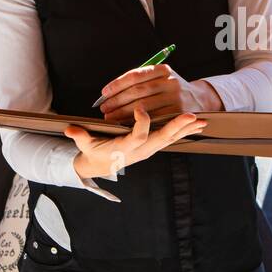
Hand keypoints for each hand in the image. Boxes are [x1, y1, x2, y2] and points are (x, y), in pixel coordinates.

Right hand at [66, 104, 207, 178]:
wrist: (102, 165)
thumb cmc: (95, 152)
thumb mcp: (86, 145)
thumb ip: (80, 137)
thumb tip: (69, 129)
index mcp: (125, 149)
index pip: (138, 136)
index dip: (141, 122)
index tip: (140, 106)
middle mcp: (141, 150)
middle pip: (162, 139)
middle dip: (177, 127)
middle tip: (191, 116)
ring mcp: (149, 149)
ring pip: (170, 138)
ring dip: (186, 129)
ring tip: (202, 120)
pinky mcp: (153, 146)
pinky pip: (171, 138)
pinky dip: (184, 131)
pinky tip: (197, 124)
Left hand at [96, 64, 222, 123]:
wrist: (200, 100)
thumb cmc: (171, 90)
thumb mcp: (161, 78)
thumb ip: (141, 80)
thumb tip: (111, 90)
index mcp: (164, 70)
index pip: (136, 75)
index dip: (117, 84)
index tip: (104, 93)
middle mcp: (171, 82)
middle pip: (138, 91)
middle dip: (117, 100)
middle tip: (104, 108)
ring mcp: (176, 98)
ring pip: (143, 106)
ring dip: (123, 113)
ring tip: (110, 117)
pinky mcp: (178, 114)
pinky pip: (152, 118)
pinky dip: (136, 122)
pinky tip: (124, 124)